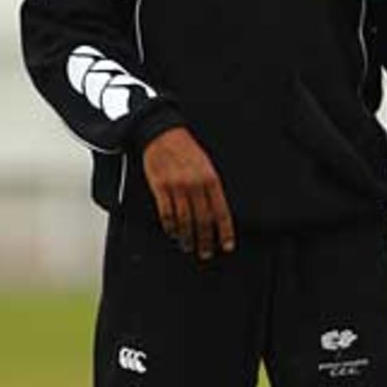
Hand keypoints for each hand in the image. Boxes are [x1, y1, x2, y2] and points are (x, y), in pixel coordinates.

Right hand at [142, 126, 235, 260]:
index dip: (224, 231)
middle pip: (202, 220)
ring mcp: (177, 187)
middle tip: (206, 253)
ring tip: (189, 247)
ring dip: (187, 237)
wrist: (161, 133)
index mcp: (211, 179)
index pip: (221, 211)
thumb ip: (212, 187)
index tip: (227, 246)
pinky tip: (173, 233)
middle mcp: (195, 184)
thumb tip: (216, 212)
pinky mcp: (160, 187)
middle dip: (205, 240)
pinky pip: (166, 213)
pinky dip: (170, 226)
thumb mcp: (206, 164)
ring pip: (184, 220)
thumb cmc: (186, 149)